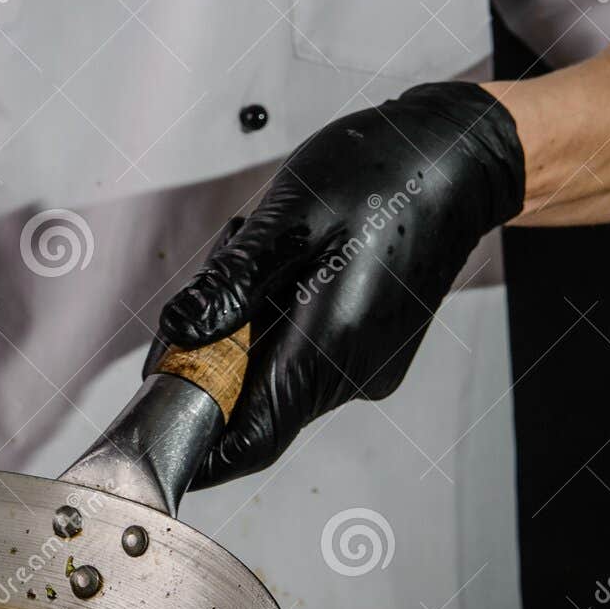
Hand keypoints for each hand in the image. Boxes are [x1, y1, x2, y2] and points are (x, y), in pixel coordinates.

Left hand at [149, 82, 524, 486]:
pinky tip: (288, 263)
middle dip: (211, 355)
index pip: (248, 442)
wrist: (458, 158)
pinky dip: (275, 319)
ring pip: (272, 374)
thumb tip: (179, 332)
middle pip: (251, 405)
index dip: (194, 450)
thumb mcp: (288, 219)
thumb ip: (229, 285)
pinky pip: (299, 354)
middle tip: (212, 282)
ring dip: (245, 328)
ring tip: (263, 252)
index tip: (151, 429)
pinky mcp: (368, 350)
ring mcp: (363, 367)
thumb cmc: (383, 175)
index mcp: (330, 351)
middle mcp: (351, 374)